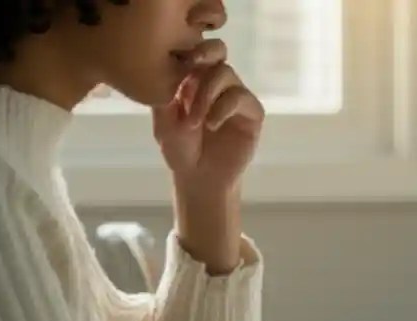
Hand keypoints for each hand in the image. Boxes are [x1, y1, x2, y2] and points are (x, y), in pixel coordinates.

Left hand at [153, 39, 264, 190]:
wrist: (199, 178)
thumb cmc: (180, 149)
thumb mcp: (164, 120)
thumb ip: (165, 93)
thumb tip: (172, 68)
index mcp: (195, 78)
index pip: (197, 50)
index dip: (190, 46)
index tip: (180, 58)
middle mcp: (218, 83)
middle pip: (218, 51)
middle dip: (205, 54)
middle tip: (192, 64)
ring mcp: (236, 96)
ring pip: (226, 74)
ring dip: (205, 95)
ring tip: (194, 122)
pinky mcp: (252, 113)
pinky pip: (240, 97)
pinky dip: (222, 108)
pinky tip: (211, 125)